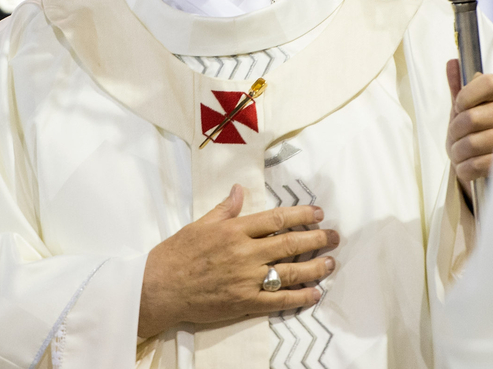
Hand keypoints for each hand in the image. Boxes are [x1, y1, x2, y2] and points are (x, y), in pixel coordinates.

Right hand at [137, 184, 339, 337]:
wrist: (158, 288)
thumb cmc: (176, 255)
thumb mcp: (200, 224)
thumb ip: (225, 209)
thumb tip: (241, 190)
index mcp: (234, 230)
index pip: (276, 219)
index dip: (301, 215)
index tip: (318, 213)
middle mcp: (244, 253)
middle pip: (290, 243)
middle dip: (316, 239)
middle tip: (334, 236)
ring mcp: (246, 279)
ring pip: (289, 271)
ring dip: (314, 267)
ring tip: (330, 263)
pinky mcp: (244, 302)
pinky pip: (278, 300)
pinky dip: (299, 297)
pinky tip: (314, 293)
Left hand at [446, 59, 492, 184]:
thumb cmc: (481, 130)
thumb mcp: (468, 107)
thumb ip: (459, 86)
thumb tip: (452, 62)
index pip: (488, 82)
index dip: (466, 96)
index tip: (459, 106)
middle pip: (470, 119)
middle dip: (454, 131)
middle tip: (456, 136)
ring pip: (471, 144)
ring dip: (457, 152)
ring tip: (459, 153)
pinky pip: (477, 165)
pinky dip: (464, 168)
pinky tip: (466, 166)